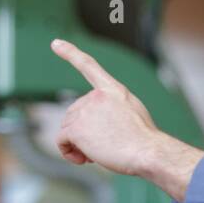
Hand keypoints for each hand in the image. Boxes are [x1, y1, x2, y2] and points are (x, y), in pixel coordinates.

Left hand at [50, 39, 203, 199]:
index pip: (88, 66)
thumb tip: (97, 123)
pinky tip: (84, 159)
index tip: (56, 43)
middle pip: (74, 113)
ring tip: (98, 154)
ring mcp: (85, 111)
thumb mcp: (134, 113)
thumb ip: (113, 109)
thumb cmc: (145, 139)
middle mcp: (96, 96)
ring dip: (77, 144)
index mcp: (113, 90)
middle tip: (102, 146)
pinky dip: (68, 152)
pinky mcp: (76, 128)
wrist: (148, 151)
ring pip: (67, 128)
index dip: (71, 53)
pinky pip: (61, 141)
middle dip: (82, 131)